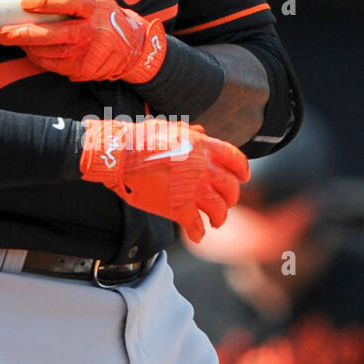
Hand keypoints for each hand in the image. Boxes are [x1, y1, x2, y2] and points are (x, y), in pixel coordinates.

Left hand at [0, 0, 165, 82]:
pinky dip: (36, 58)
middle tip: (3, 32)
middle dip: (25, 34)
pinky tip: (28, 48)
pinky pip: (52, 65)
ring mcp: (87, 53)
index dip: (45, 1)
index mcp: (93, 5)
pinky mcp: (82, 70)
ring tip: (11, 37)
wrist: (128, 43)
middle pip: (55, 34)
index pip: (68, 2)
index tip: (24, 2)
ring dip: (26, 46)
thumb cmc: (100, 8)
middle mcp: (92, 31)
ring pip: (49, 52)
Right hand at [78, 118, 249, 241]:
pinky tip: (196, 236)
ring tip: (215, 222)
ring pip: (218, 209)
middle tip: (225, 203)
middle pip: (230, 188)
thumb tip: (203, 131)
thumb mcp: (169, 127)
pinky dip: (198, 233)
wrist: (119, 155)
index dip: (242, 170)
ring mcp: (193, 190)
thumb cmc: (139, 139)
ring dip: (219, 217)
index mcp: (203, 147)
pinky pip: (196, 226)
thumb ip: (189, 132)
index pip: (235, 160)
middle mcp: (204, 169)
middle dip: (230, 197)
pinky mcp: (179, 208)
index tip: (243, 177)